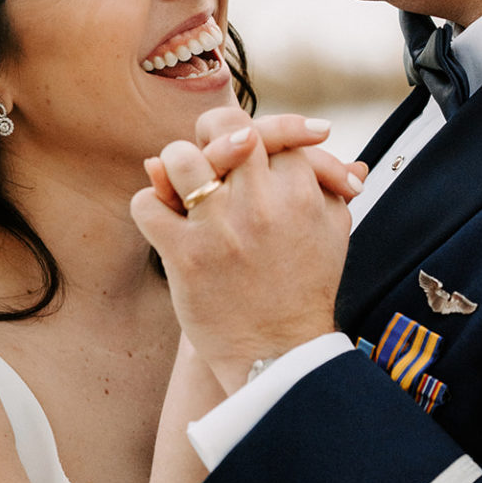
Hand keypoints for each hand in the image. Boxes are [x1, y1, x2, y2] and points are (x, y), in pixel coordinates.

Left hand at [132, 108, 362, 393]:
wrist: (279, 354)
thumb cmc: (305, 287)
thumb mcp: (334, 229)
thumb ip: (329, 180)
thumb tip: (331, 143)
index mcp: (300, 192)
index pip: (272, 133)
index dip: (260, 141)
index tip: (254, 162)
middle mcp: (260, 203)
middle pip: (226, 128)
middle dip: (216, 136)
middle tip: (214, 157)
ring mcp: (219, 228)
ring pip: (179, 156)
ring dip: (176, 164)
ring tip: (184, 182)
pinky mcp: (184, 256)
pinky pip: (147, 204)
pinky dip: (150, 205)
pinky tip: (166, 219)